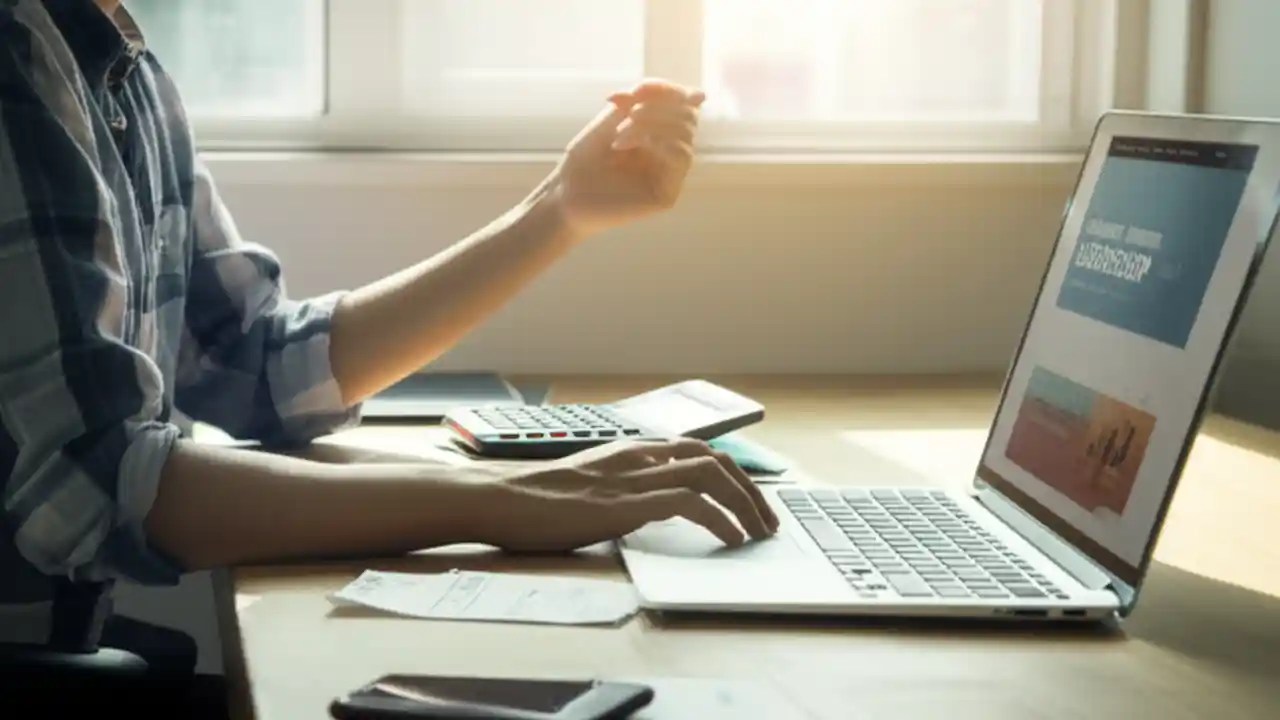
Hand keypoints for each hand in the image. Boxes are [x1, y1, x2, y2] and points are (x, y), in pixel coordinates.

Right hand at [481, 439, 778, 552]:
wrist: (496, 499)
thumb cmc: (529, 500)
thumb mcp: (583, 487)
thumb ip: (615, 489)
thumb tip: (639, 510)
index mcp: (627, 451)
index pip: (695, 450)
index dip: (730, 473)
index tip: (748, 499)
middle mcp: (636, 456)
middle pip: (714, 458)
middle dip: (749, 488)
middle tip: (767, 520)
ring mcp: (632, 477)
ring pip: (711, 475)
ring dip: (744, 504)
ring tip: (760, 533)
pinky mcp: (625, 503)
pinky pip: (690, 504)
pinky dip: (719, 519)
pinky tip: (730, 539)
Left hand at [548, 79, 705, 237]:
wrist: (564, 194)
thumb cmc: (585, 159)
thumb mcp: (614, 118)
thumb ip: (650, 103)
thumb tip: (703, 94)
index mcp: (660, 135)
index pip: (683, 104)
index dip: (666, 90)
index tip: (636, 91)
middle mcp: (670, 155)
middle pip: (688, 116)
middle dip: (656, 107)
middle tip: (626, 115)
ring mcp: (671, 176)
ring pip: (686, 134)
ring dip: (651, 124)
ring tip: (619, 136)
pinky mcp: (668, 195)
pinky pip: (682, 156)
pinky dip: (656, 141)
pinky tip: (625, 146)